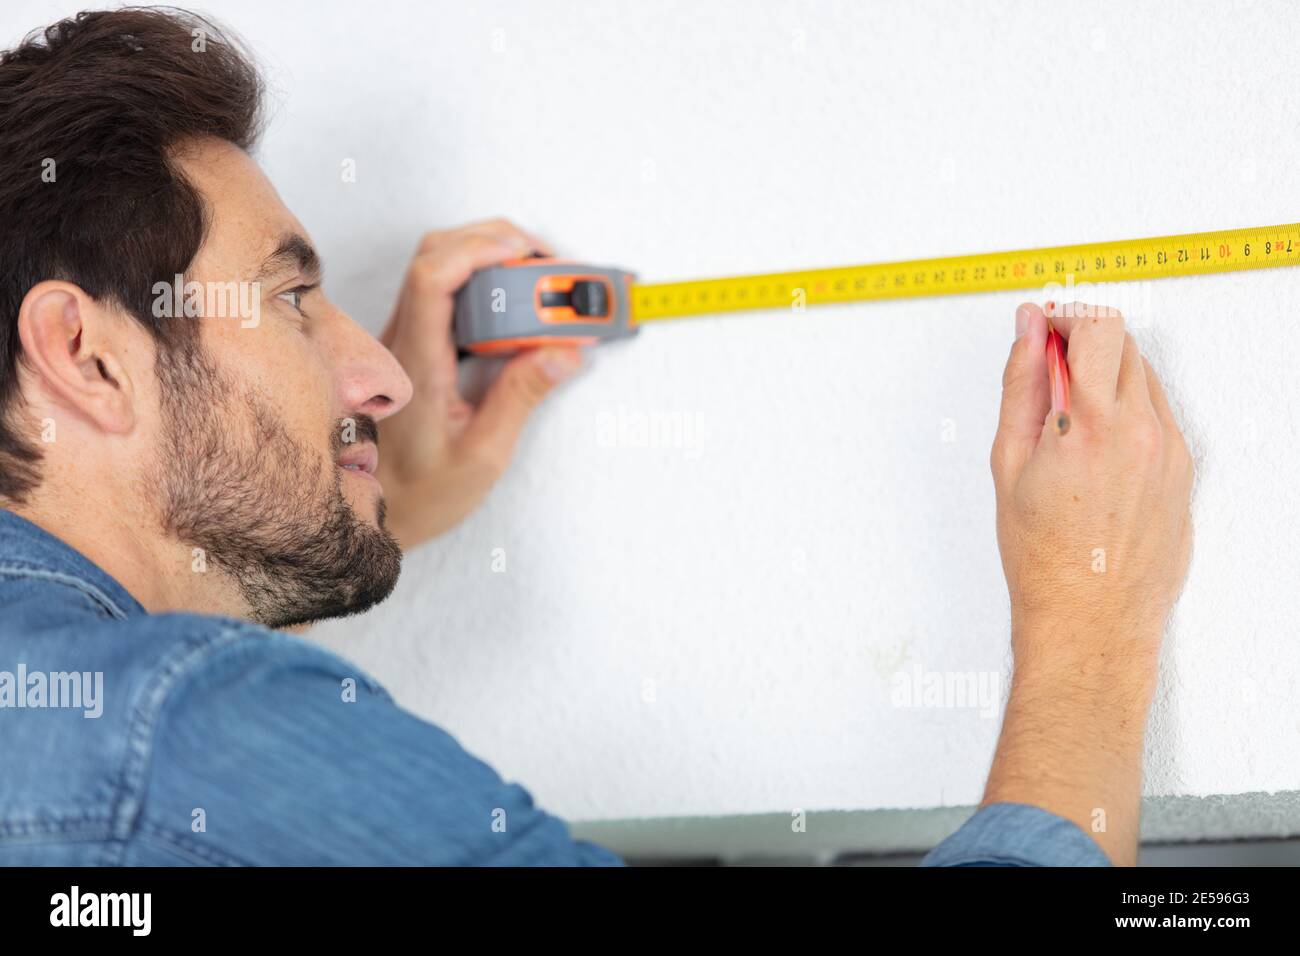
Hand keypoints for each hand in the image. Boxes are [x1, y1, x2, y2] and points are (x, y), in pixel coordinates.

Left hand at [374, 219, 583, 548]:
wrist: (375, 511)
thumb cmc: (421, 492)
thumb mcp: (484, 454)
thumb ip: (521, 397)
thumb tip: (563, 352)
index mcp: (417, 363)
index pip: (433, 277)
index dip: (480, 249)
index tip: (527, 252)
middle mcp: (403, 341)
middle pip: (437, 254)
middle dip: (496, 242)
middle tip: (549, 266)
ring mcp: (405, 339)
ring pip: (440, 268)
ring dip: (490, 260)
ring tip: (540, 285)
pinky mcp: (415, 345)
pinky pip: (446, 294)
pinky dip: (484, 284)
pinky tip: (517, 309)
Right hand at [983, 300, 1193, 864]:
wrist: (1090, 619)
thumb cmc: (1043, 557)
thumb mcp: (1009, 463)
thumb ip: (1020, 385)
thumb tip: (1028, 332)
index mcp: (1091, 424)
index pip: (1096, 326)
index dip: (1065, 316)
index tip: (1044, 326)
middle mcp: (1141, 430)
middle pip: (1123, 343)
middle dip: (1083, 343)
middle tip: (1048, 371)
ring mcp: (1170, 450)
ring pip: (1144, 376)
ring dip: (1107, 377)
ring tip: (1069, 422)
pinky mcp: (1184, 470)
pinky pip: (1160, 414)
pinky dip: (1129, 412)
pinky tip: (1096, 449)